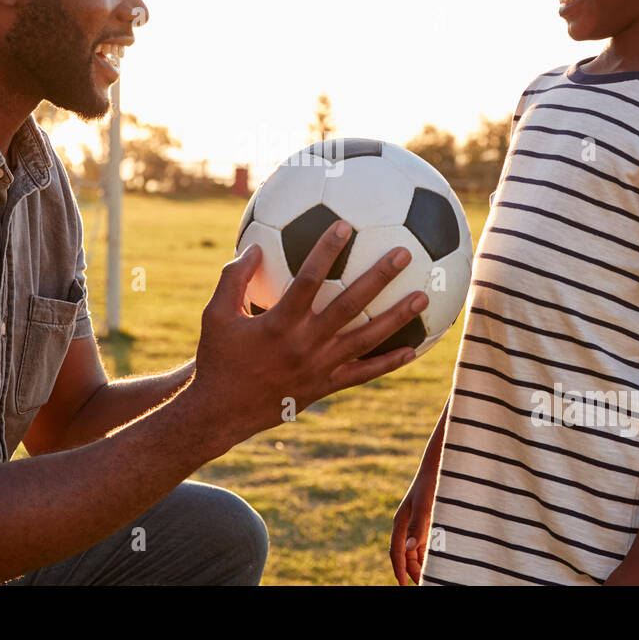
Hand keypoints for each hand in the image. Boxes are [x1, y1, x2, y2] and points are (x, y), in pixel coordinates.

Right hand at [190, 221, 428, 449]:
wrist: (220, 414)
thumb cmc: (217, 358)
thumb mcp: (215, 315)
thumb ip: (233, 278)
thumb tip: (252, 246)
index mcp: (278, 323)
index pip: (308, 279)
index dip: (326, 250)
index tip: (346, 225)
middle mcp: (304, 345)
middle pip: (349, 305)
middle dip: (379, 277)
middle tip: (404, 253)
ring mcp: (319, 368)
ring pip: (366, 339)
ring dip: (397, 317)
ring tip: (423, 297)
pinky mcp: (325, 386)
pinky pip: (363, 373)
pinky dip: (389, 362)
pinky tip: (412, 349)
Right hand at [390, 467, 438, 584]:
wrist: (440, 465)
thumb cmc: (432, 483)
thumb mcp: (426, 504)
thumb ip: (418, 526)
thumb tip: (410, 547)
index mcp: (400, 522)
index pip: (396, 552)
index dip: (399, 570)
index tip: (402, 586)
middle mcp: (406, 525)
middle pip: (406, 556)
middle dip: (412, 572)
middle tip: (424, 585)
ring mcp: (416, 525)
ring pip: (416, 552)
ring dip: (421, 566)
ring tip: (432, 579)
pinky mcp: (426, 523)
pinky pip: (425, 546)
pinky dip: (429, 557)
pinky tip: (439, 565)